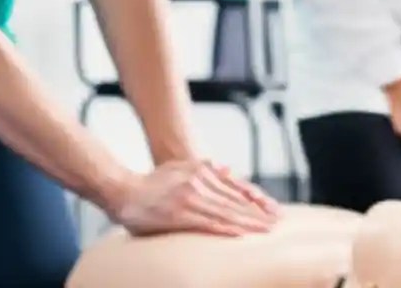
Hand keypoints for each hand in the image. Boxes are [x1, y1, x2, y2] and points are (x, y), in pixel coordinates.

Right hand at [107, 159, 280, 236]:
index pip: (235, 187)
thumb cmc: (150, 183)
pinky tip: (242, 234)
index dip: (256, 200)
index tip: (272, 209)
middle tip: (277, 223)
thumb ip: (203, 169)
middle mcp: (198, 180)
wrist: (123, 191)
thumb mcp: (179, 168)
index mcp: (200, 169)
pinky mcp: (181, 213)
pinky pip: (210, 223)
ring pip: (227, 211)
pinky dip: (228, 228)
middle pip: (235, 199)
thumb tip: (226, 169)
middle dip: (258, 213)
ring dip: (249, 222)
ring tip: (267, 230)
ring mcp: (190, 196)